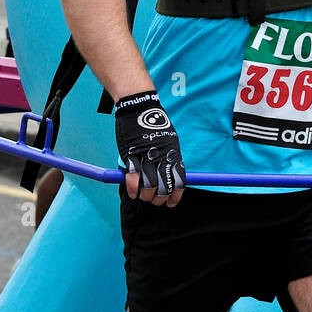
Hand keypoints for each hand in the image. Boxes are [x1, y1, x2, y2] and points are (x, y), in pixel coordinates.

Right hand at [114, 90, 184, 207]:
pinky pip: (133, 179)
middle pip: (164, 188)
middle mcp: (162, 158)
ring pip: (149, 187)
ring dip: (146, 196)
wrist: (138, 107)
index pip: (180, 182)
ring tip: (143, 196)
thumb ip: (171, 157)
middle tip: (155, 200)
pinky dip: (132, 189)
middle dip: (159, 199)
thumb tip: (174, 174)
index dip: (176, 196)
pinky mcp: (132, 156)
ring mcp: (147, 158)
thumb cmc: (154, 123)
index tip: (171, 203)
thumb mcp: (170, 140)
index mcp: (174, 154)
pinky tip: (133, 192)